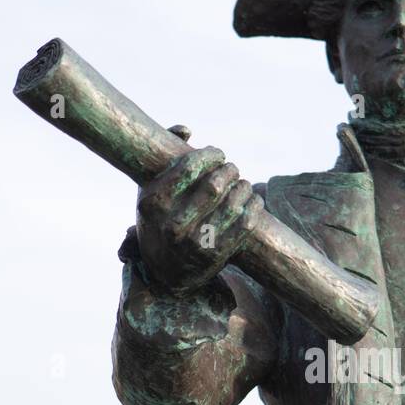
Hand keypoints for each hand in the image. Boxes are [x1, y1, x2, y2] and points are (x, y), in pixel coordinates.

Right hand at [136, 143, 262, 292]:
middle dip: (229, 170)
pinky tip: (253, 198)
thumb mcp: (149, 192)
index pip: (189, 167)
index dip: (210, 155)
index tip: (217, 154)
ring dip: (243, 187)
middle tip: (231, 168)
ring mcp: (196, 242)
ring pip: (233, 203)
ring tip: (242, 183)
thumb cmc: (158, 222)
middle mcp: (173, 225)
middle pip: (215, 184)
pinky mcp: (217, 256)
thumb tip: (186, 129)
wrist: (165, 274)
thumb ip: (163, 157)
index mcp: (154, 203)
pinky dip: (254, 206)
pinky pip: (245, 224)